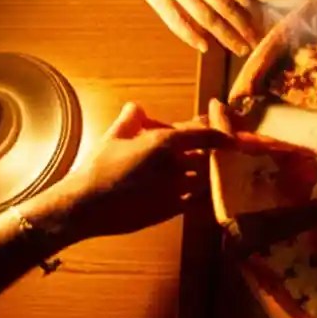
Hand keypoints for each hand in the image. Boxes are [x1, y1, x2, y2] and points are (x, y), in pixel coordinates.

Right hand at [44, 103, 231, 240]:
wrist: (86, 205)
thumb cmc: (97, 168)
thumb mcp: (112, 137)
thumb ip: (130, 119)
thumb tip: (136, 107)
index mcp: (164, 143)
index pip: (205, 135)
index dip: (222, 133)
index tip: (230, 134)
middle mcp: (176, 166)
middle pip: (209, 157)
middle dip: (211, 154)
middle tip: (208, 150)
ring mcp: (176, 190)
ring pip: (205, 179)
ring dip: (206, 173)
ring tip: (200, 169)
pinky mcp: (171, 210)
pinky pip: (195, 199)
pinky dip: (198, 192)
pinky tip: (194, 190)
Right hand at [86, 0, 260, 54]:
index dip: (253, 6)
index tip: (262, 18)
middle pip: (226, 7)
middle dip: (245, 27)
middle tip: (258, 42)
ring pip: (205, 18)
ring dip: (226, 36)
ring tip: (240, 49)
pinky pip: (175, 21)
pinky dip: (190, 36)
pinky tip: (205, 47)